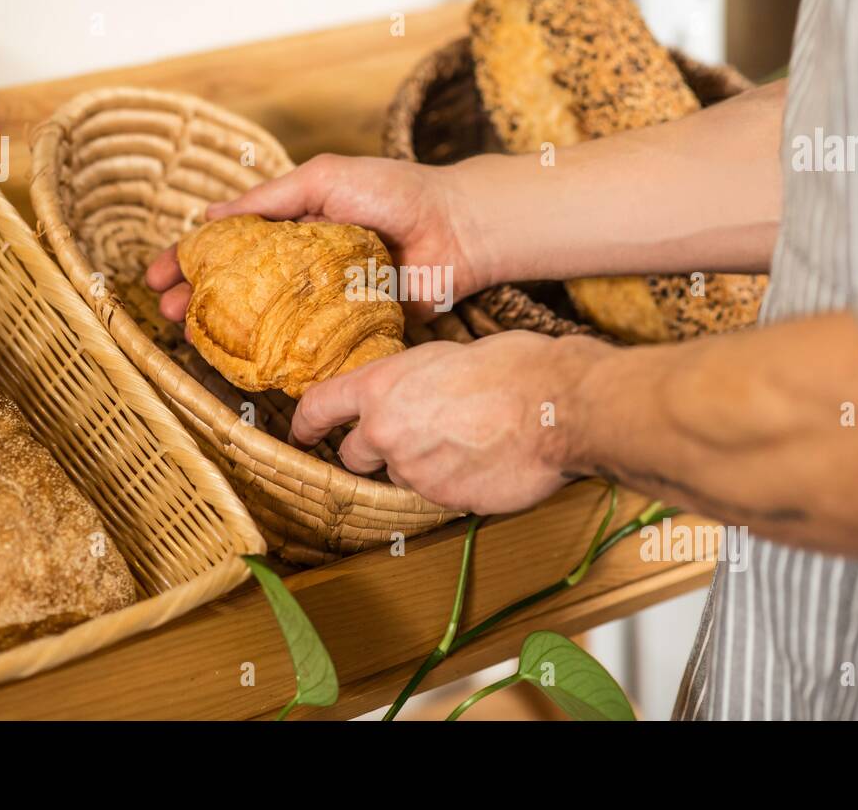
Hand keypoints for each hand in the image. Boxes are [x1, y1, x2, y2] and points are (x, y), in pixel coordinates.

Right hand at [144, 153, 495, 323]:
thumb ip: (272, 199)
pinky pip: (305, 347)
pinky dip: (276, 357)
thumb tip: (211, 217)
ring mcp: (321, 299)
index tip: (154, 277)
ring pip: (264, 322)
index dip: (188, 259)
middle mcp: (300, 265)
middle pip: (237, 287)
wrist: (459, 230)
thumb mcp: (325, 179)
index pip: (228, 243)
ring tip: (194, 340)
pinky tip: (248, 365)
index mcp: (291, 226)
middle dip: (198, 300)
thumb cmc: (395, 192)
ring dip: (226, 332)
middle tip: (169, 315)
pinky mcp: (347, 329)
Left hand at [290, 331, 609, 513]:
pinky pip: (437, 496)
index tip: (300, 434)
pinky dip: (453, 484)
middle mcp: (386, 432)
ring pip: (401, 476)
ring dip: (420, 466)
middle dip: (375, 450)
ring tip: (465, 442)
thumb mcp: (446, 357)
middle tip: (413, 435)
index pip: (320, 407)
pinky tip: (484, 462)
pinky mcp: (444, 501)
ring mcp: (413, 472)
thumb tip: (410, 396)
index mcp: (380, 386)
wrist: (557, 406)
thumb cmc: (513, 368)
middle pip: (354, 455)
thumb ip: (412, 383)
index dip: (305, 424)